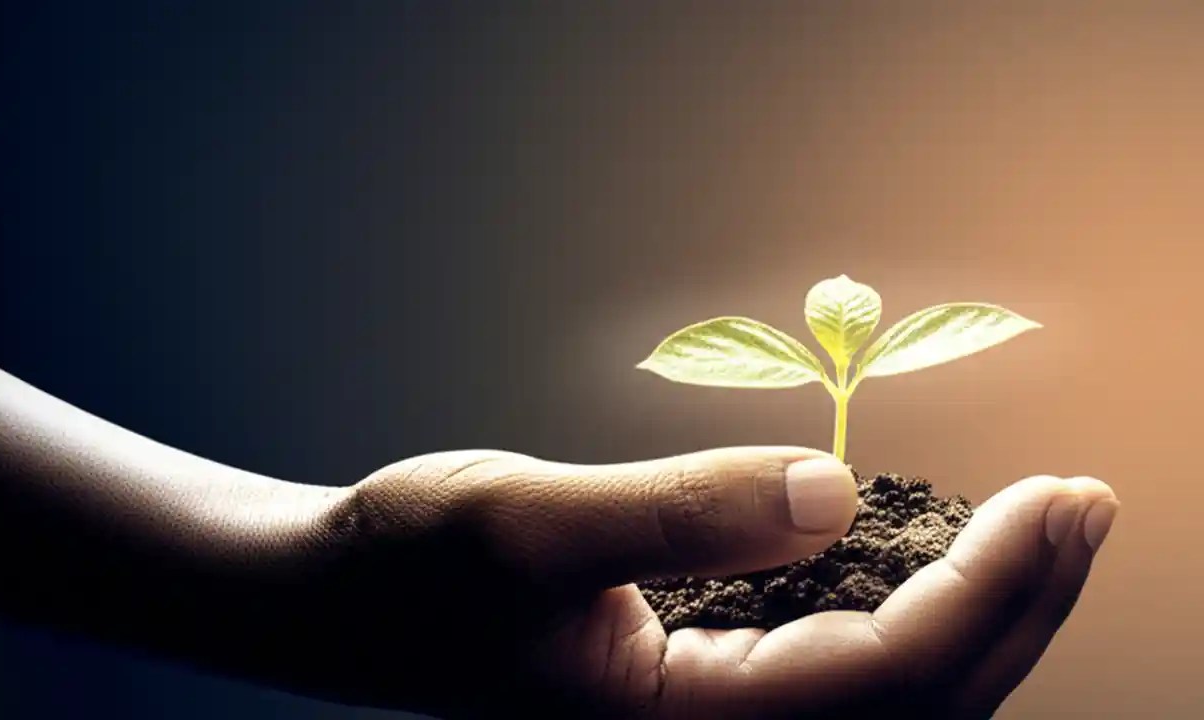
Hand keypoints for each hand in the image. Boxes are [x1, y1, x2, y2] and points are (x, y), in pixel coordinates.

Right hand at [311, 447, 1117, 718]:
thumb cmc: (414, 567)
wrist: (345, 602)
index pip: (882, 676)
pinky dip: (912, 619)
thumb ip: (681, 512)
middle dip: (1016, 608)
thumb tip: (837, 489)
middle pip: (914, 704)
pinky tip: (935, 559)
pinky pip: (841, 676)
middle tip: (1084, 506)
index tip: (1062, 499)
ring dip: (978, 616)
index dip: (990, 589)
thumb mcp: (528, 522)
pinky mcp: (703, 693)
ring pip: (888, 700)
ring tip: (1041, 529)